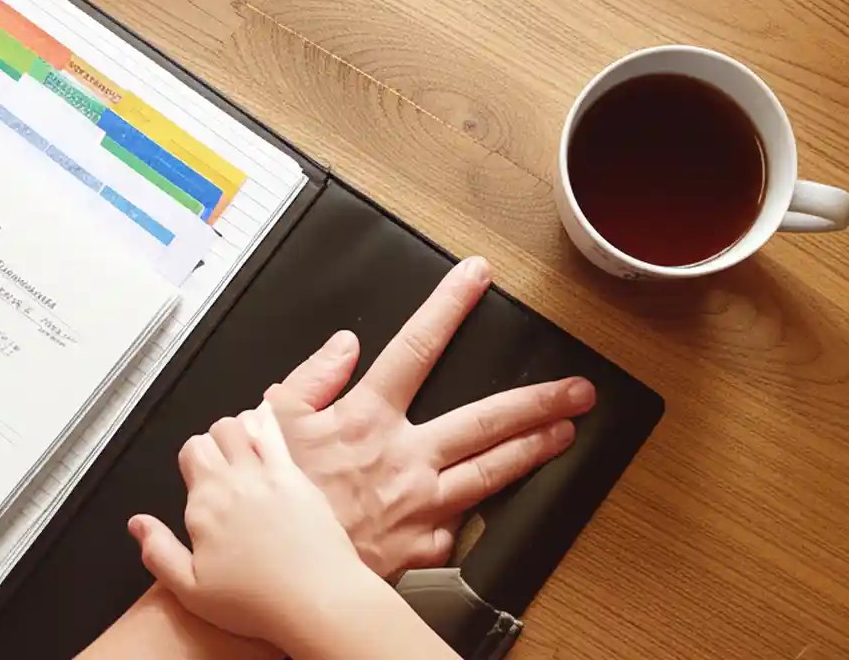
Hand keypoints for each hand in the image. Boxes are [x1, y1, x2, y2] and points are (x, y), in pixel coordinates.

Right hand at [127, 407, 370, 645]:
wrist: (317, 600)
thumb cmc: (256, 602)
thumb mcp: (191, 591)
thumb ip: (158, 552)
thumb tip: (137, 523)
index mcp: (206, 502)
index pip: (192, 450)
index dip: (193, 461)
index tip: (199, 483)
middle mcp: (237, 480)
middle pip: (217, 430)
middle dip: (214, 442)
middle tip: (220, 468)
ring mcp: (271, 474)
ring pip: (246, 424)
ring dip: (240, 431)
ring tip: (243, 454)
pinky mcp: (300, 478)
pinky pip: (278, 435)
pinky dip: (268, 427)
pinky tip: (268, 437)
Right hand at [265, 257, 594, 576]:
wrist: (275, 570)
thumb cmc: (272, 497)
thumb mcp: (271, 421)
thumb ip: (313, 377)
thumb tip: (344, 346)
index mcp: (366, 419)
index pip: (416, 348)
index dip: (448, 306)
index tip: (476, 278)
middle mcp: (404, 459)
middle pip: (484, 419)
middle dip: (537, 400)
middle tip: (577, 389)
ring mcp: (419, 506)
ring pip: (490, 473)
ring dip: (532, 450)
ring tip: (564, 434)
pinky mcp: (421, 549)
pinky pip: (456, 528)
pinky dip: (467, 514)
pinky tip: (487, 507)